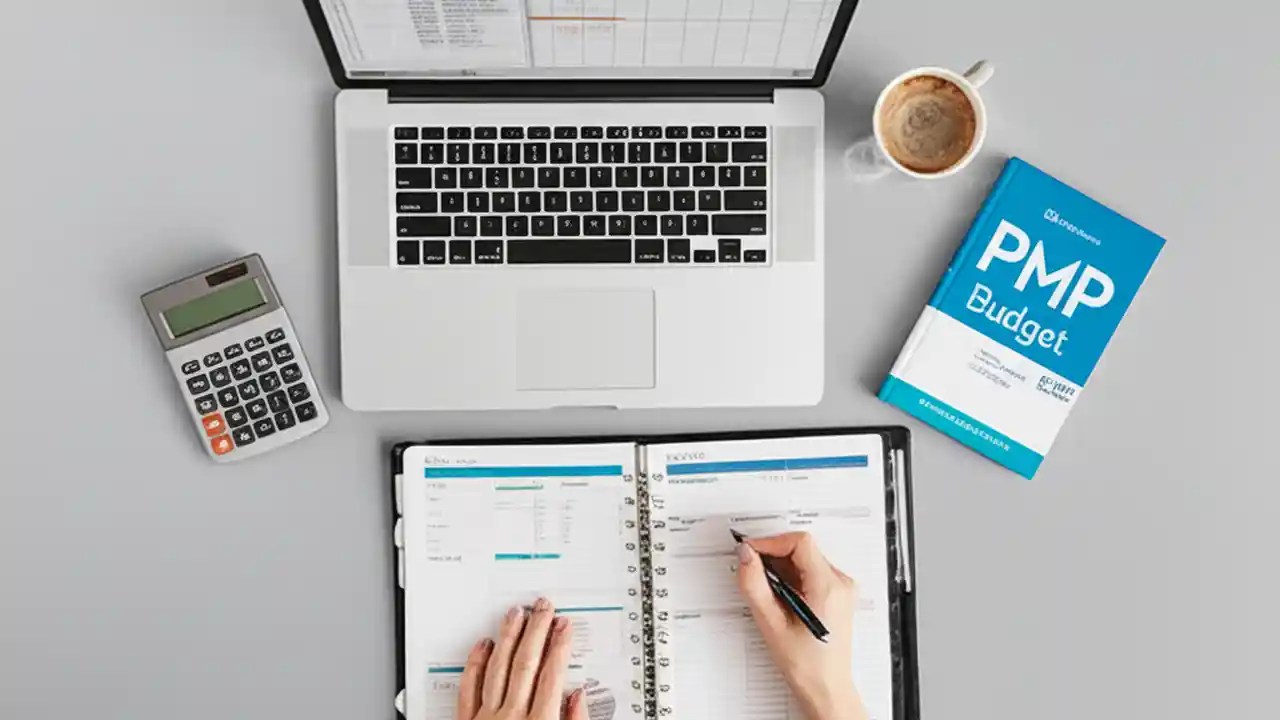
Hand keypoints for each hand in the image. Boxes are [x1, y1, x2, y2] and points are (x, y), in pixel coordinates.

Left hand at [456, 598, 586, 719]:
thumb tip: (579, 698)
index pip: (552, 676)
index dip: (560, 646)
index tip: (564, 626)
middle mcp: (512, 718)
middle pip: (525, 664)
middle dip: (537, 631)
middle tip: (543, 609)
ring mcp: (487, 719)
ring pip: (498, 668)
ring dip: (509, 637)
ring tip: (516, 615)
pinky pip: (468, 688)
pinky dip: (476, 664)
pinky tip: (483, 645)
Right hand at [735, 532, 866, 719]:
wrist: (825, 687)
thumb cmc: (806, 664)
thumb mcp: (771, 624)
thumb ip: (754, 585)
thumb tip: (746, 556)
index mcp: (828, 587)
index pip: (799, 542)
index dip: (770, 542)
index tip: (750, 552)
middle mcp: (840, 583)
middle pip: (802, 549)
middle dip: (774, 557)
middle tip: (754, 574)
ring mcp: (841, 588)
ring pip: (805, 559)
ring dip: (782, 569)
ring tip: (770, 595)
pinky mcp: (836, 594)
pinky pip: (811, 572)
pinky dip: (791, 578)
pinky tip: (782, 599)